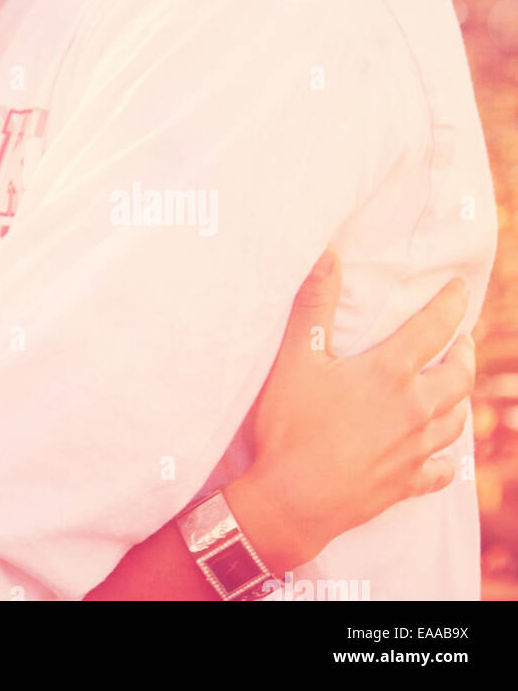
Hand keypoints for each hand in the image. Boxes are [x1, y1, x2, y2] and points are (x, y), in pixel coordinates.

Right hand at [226, 250, 473, 571]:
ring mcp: (413, 451)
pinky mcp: (406, 484)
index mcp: (390, 374)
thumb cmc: (290, 425)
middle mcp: (413, 410)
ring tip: (454, 387)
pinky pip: (440, 470)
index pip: (433, 329)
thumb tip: (328, 254)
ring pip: (455, 421)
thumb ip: (314, 304)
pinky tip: (440, 456)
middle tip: (463, 340)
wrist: (293, 500)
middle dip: (465, 353)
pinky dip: (445, 458)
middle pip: (458, 377)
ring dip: (459, 399)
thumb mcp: (295, 358)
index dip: (450, 305)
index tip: (462, 288)